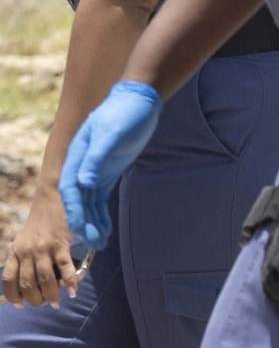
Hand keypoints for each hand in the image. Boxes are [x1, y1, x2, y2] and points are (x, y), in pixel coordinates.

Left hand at [6, 187, 80, 307]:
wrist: (51, 200)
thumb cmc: (38, 223)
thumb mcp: (23, 240)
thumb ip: (23, 258)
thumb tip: (29, 281)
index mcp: (15, 252)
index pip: (9, 279)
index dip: (13, 296)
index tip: (20, 305)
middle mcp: (26, 252)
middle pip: (27, 283)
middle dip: (35, 299)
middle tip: (44, 304)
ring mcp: (43, 249)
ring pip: (45, 279)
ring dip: (51, 295)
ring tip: (56, 303)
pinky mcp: (60, 245)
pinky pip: (65, 268)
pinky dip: (70, 282)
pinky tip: (73, 291)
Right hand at [60, 81, 161, 255]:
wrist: (138, 103)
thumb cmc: (122, 114)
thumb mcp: (111, 134)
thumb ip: (97, 158)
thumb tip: (84, 182)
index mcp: (77, 157)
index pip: (70, 188)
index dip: (73, 209)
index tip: (77, 227)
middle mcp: (81, 167)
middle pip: (79, 200)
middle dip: (83, 222)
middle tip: (91, 244)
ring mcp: (94, 171)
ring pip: (90, 203)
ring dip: (93, 222)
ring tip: (98, 244)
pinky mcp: (107, 174)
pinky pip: (100, 199)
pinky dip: (101, 215)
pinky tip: (104, 231)